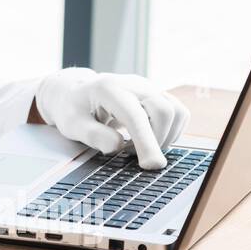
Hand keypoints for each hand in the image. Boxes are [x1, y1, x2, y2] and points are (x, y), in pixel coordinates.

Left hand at [34, 68, 188, 169]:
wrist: (76, 94)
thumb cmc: (74, 110)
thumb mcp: (72, 125)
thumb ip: (92, 135)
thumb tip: (118, 145)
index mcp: (109, 89)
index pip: (135, 116)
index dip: (146, 142)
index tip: (151, 165)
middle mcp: (133, 84)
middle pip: (164, 112)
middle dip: (155, 141)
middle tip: (130, 154)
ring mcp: (148, 87)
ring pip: (176, 112)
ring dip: (164, 137)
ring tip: (137, 146)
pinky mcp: (157, 95)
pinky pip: (178, 114)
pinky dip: (170, 131)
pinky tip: (147, 138)